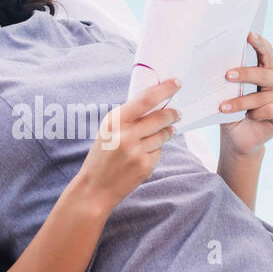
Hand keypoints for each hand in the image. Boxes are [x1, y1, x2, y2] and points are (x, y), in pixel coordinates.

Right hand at [74, 77, 181, 212]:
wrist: (95, 187)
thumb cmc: (102, 155)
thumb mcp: (108, 130)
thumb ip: (128, 116)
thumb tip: (155, 101)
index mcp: (115, 121)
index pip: (146, 99)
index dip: (165, 89)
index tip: (177, 83)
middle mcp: (126, 135)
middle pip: (161, 117)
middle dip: (173, 114)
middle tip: (177, 113)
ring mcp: (137, 152)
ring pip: (163, 135)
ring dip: (167, 132)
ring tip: (164, 132)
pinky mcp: (145, 166)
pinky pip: (159, 151)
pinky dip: (156, 150)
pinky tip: (145, 154)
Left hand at [218, 31, 272, 157]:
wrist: (238, 137)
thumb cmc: (233, 110)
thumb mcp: (228, 93)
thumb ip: (230, 79)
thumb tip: (218, 66)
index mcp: (268, 68)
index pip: (266, 51)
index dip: (259, 42)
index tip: (248, 34)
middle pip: (266, 72)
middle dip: (246, 73)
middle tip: (227, 75)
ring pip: (264, 95)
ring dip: (242, 102)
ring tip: (224, 107)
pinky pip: (271, 109)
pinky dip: (256, 113)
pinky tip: (248, 117)